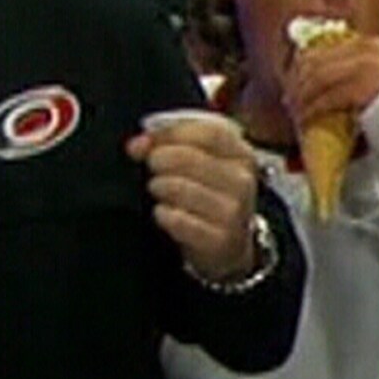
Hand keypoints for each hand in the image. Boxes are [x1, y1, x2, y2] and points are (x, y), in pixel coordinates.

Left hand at [125, 115, 259, 281]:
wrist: (228, 247)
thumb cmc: (208, 196)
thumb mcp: (200, 165)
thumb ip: (169, 145)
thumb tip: (136, 145)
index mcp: (241, 155)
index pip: (209, 132)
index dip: (171, 134)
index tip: (146, 142)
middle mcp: (242, 182)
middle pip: (191, 158)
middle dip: (161, 159)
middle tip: (151, 165)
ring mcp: (234, 213)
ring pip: (183, 189)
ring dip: (161, 187)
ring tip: (157, 189)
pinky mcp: (221, 240)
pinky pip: (181, 221)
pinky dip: (165, 215)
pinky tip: (162, 213)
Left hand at [282, 34, 378, 129]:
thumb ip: (355, 72)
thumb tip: (322, 81)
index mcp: (367, 44)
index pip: (320, 48)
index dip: (300, 66)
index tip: (292, 82)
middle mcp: (364, 50)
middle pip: (313, 62)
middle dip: (296, 84)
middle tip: (290, 102)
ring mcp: (364, 67)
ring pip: (316, 79)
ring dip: (301, 99)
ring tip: (297, 114)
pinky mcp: (363, 88)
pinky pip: (327, 98)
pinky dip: (313, 111)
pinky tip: (308, 121)